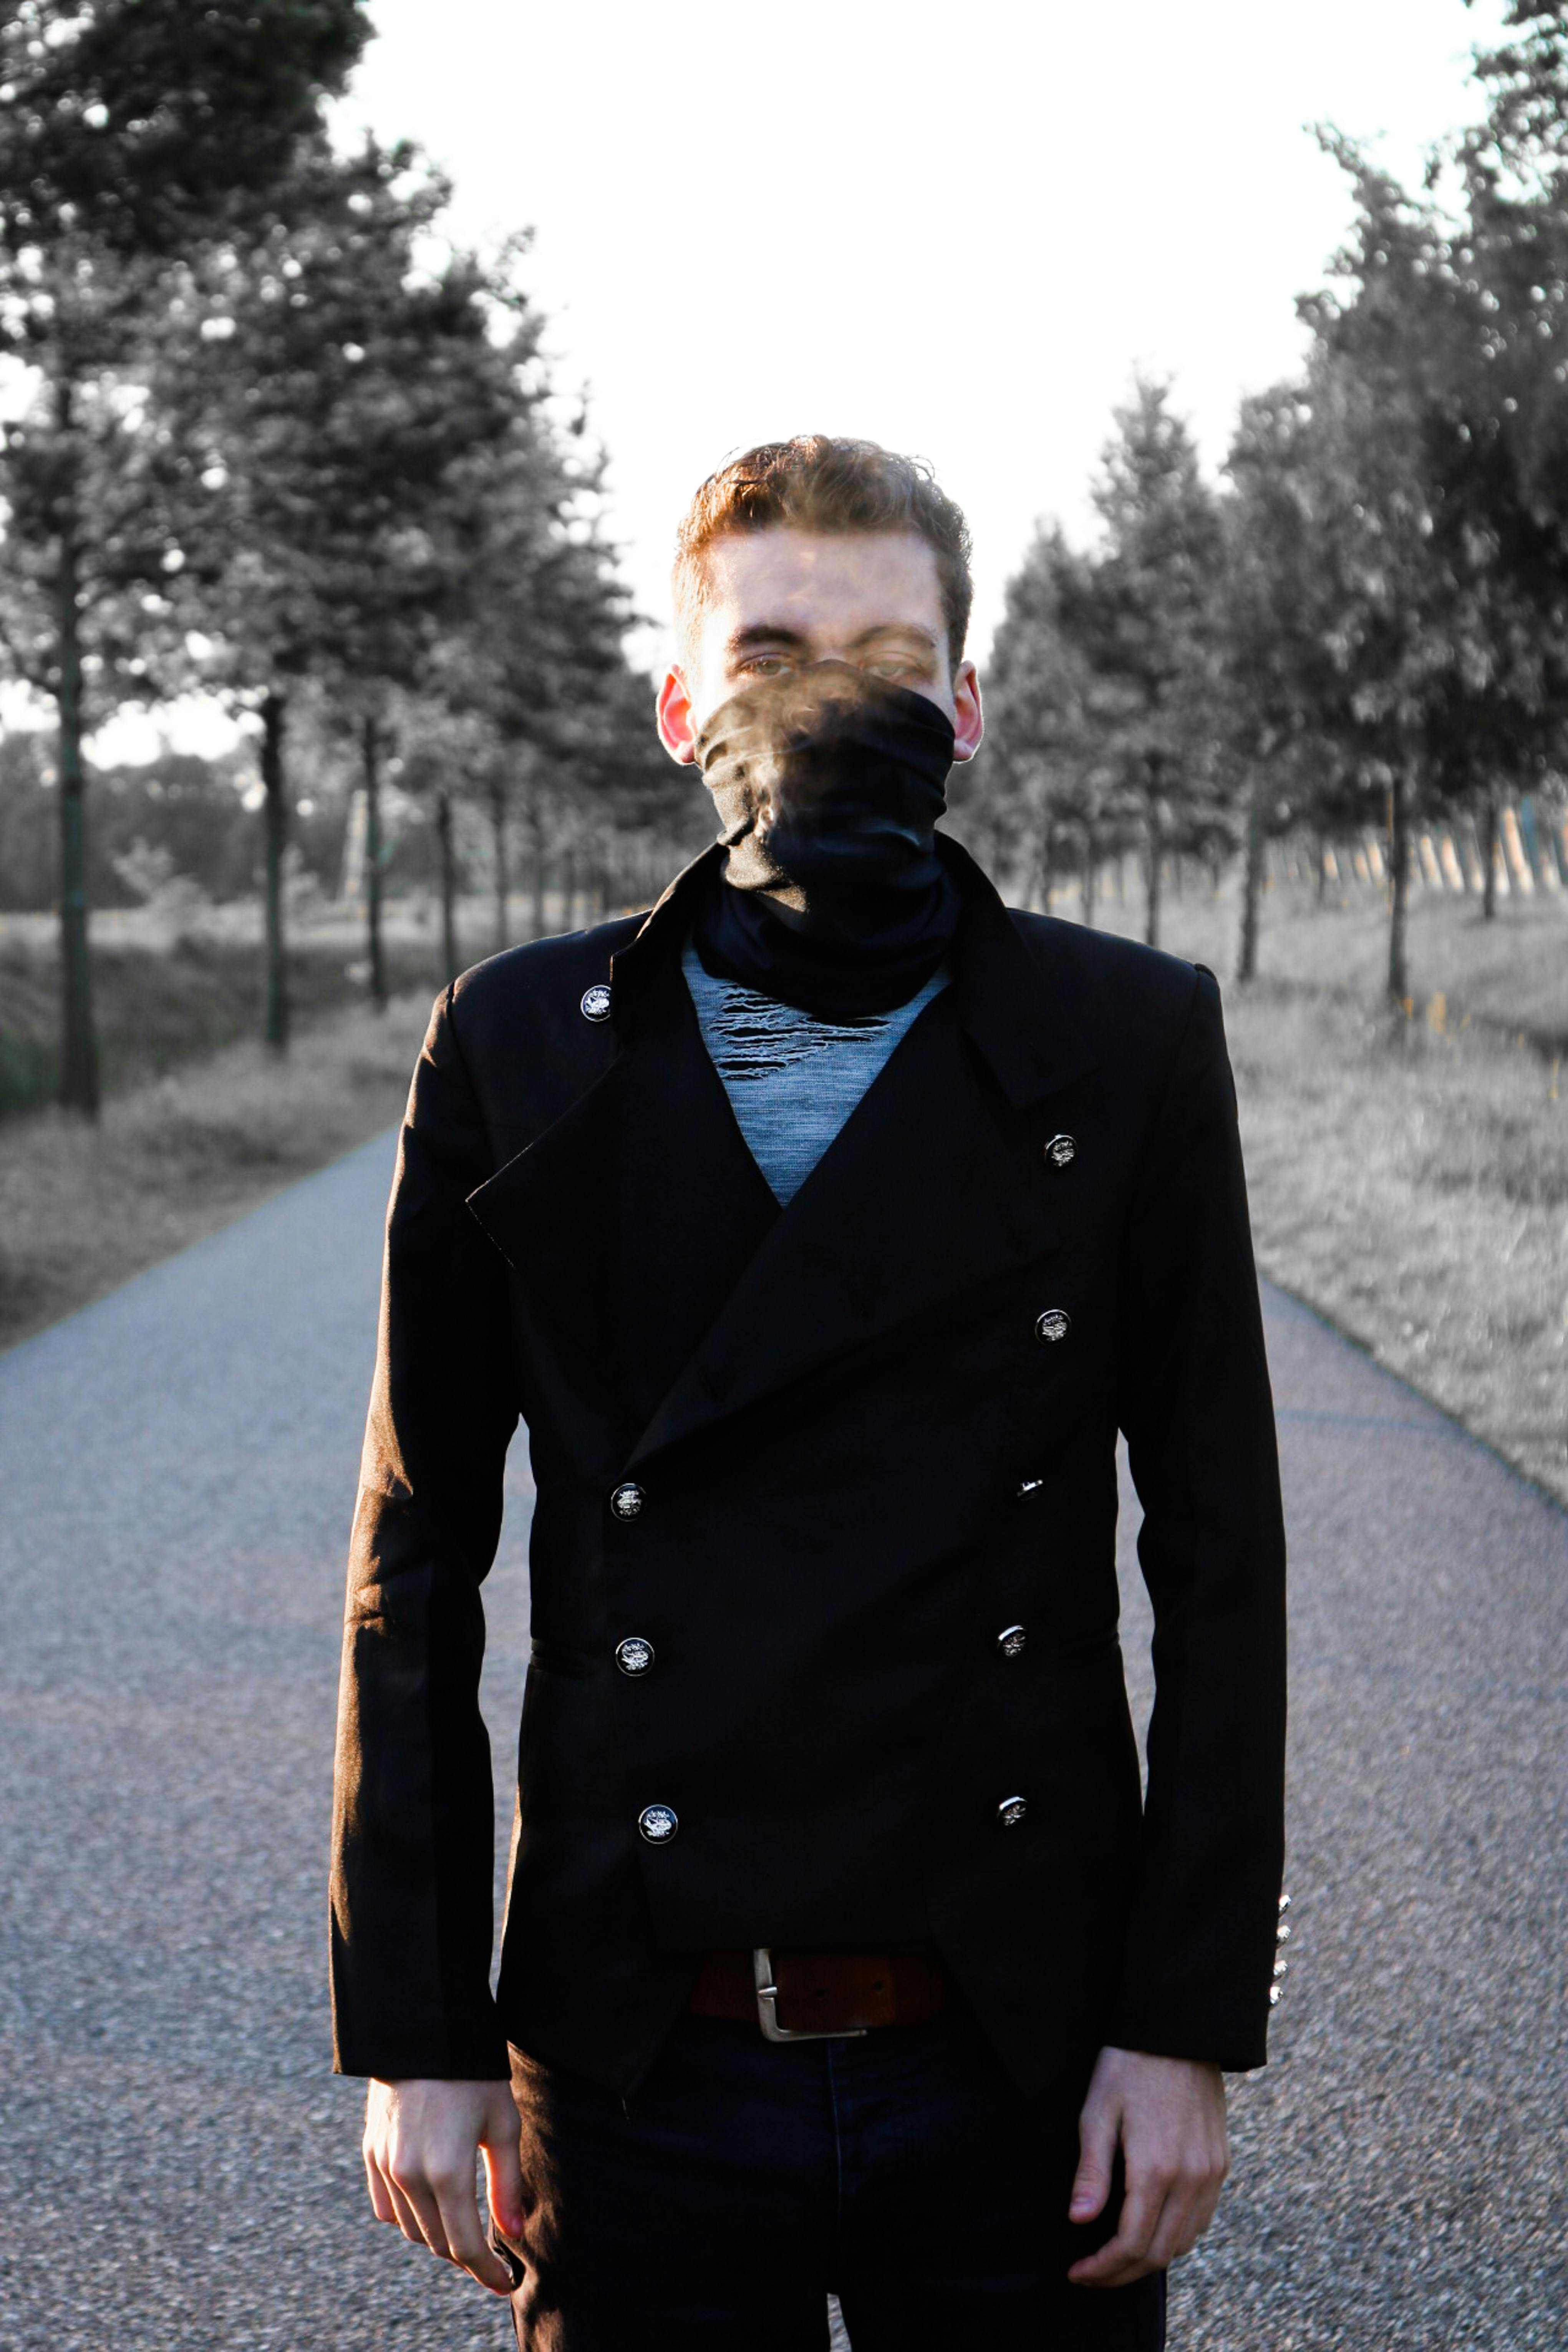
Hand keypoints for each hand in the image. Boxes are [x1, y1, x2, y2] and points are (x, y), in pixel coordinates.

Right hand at [363, 2077, 526, 2295]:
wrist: (424, 2026)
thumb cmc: (473, 2072)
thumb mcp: (502, 2124)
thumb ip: (507, 2184)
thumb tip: (513, 2233)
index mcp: (447, 2171)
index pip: (465, 2245)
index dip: (487, 2271)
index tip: (507, 2283)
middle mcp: (410, 2175)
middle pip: (438, 2242)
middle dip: (467, 2255)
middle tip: (493, 2254)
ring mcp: (386, 2165)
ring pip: (412, 2229)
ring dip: (439, 2237)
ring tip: (466, 2228)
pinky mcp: (371, 2152)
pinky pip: (386, 2207)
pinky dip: (409, 2217)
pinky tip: (431, 2207)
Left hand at [1066, 2046, 1227, 2287]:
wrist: (1178, 2030)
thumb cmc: (1128, 2066)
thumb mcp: (1097, 2112)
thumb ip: (1092, 2172)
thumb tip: (1079, 2221)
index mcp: (1156, 2168)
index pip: (1131, 2244)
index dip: (1103, 2268)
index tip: (1077, 2273)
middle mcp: (1191, 2178)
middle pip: (1160, 2253)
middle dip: (1123, 2272)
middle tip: (1092, 2272)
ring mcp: (1211, 2172)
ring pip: (1184, 2241)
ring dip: (1150, 2257)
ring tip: (1116, 2254)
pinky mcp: (1220, 2163)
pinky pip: (1201, 2218)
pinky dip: (1175, 2235)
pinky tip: (1150, 2226)